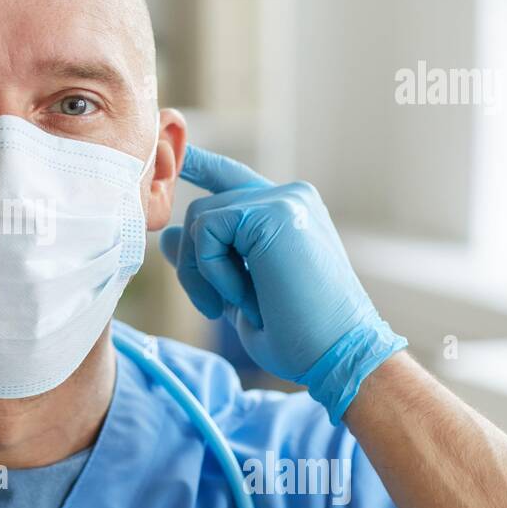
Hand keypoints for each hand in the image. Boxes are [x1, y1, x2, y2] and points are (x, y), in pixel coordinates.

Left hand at [160, 145, 404, 424]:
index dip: (198, 164)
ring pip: (199, 218)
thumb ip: (208, 262)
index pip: (230, 178)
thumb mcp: (237, 295)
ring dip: (204, 273)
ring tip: (242, 304)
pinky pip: (208, 230)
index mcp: (284, 214)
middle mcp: (287, 198)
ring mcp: (284, 199)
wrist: (336, 355)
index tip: (174, 152)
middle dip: (194, 264)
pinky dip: (214, 271)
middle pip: (202, 210)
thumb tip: (170, 236)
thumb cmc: (296, 335)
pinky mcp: (275, 210)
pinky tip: (247, 296)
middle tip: (214, 308)